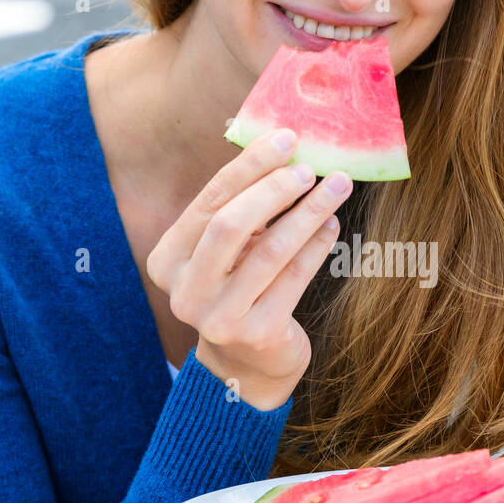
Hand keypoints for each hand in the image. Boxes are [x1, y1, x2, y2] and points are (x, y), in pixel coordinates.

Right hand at [145, 130, 351, 409]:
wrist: (249, 364)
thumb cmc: (239, 289)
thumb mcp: (227, 252)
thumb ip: (239, 209)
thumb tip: (282, 147)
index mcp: (167, 260)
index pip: (208, 202)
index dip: (248, 166)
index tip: (285, 138)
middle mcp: (184, 291)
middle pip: (230, 224)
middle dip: (274, 190)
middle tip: (310, 168)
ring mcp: (219, 316)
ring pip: (269, 251)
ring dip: (307, 213)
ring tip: (336, 187)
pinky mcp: (257, 333)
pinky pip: (294, 277)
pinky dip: (316, 245)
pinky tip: (332, 223)